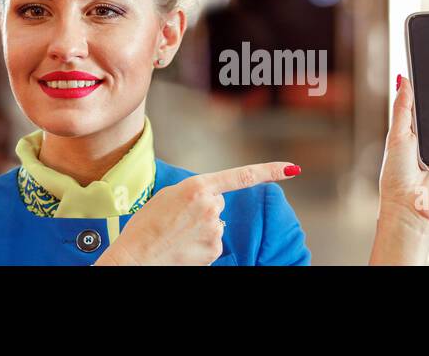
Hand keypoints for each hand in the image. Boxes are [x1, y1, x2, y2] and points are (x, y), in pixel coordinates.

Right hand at [95, 162, 299, 265]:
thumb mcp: (167, 196)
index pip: (243, 176)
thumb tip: (216, 201)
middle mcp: (211, 206)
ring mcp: (215, 230)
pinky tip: (183, 247)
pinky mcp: (215, 250)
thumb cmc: (145, 226)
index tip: (293, 169)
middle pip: (219, 203)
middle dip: (204, 209)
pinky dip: (201, 245)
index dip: (271, 171)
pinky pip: (214, 243)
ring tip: (176, 235)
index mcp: (197, 186)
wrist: (135, 258)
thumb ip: (195, 192)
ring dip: (201, 229)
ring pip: (216, 225)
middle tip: (178, 220)